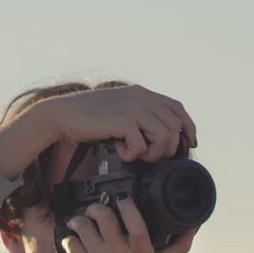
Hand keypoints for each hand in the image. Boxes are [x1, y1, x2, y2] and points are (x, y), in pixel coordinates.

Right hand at [47, 83, 197, 163]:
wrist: (64, 114)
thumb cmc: (88, 118)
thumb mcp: (118, 111)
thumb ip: (137, 117)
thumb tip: (156, 136)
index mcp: (143, 94)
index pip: (177, 108)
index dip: (188, 127)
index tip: (189, 144)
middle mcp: (142, 98)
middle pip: (174, 127)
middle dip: (167, 149)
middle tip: (149, 158)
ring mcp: (133, 108)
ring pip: (164, 137)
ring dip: (152, 154)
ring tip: (135, 156)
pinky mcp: (123, 121)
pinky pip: (142, 146)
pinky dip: (132, 155)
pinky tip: (119, 151)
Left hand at [62, 197, 197, 252]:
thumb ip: (176, 247)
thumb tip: (194, 226)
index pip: (137, 225)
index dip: (128, 206)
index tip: (122, 199)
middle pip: (105, 218)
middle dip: (96, 208)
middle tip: (94, 210)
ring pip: (83, 225)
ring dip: (79, 220)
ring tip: (80, 223)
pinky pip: (71, 241)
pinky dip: (71, 238)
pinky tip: (76, 243)